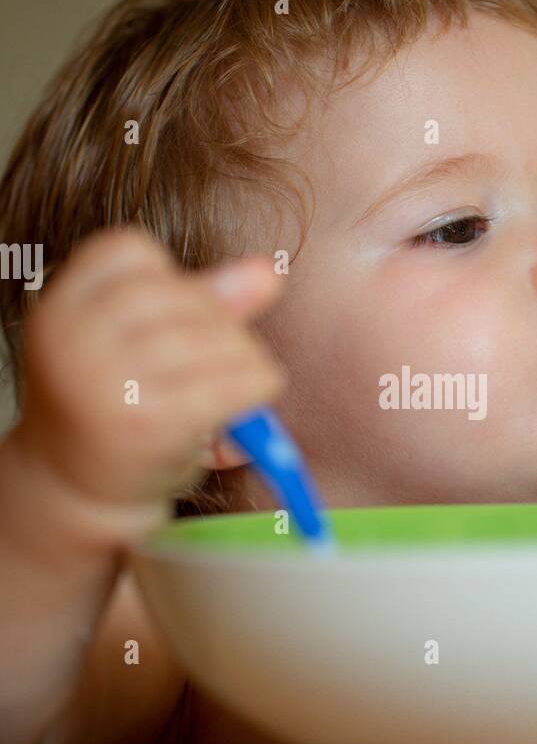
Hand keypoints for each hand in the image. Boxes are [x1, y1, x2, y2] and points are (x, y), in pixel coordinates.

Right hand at [13, 225, 284, 535]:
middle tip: (225, 358)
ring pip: (216, 337)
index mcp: (60, 308)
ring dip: (245, 357)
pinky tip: (251, 400)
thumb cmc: (113, 408)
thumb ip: (200, 299)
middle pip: (183, 295)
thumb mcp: (136, 342)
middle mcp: (76, 341)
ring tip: (236, 382)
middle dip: (223, 322)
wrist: (76, 493)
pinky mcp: (153, 424)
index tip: (177, 315)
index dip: (171, 278)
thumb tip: (269, 271)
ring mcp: (111, 384)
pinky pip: (235, 381)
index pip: (130, 250)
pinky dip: (258, 386)